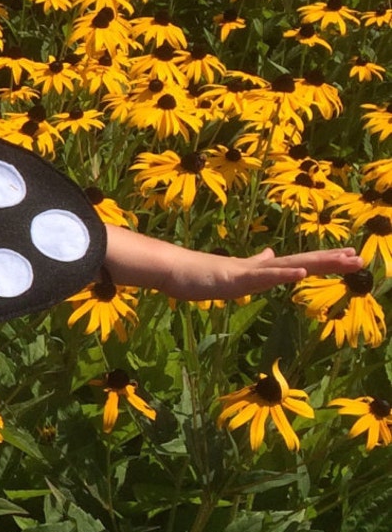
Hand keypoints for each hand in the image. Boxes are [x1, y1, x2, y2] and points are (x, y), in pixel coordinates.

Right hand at [104, 225, 363, 300]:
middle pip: (301, 262)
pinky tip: (301, 274)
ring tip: (343, 262)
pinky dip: (283, 275)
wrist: (171, 269)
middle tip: (360, 258)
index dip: (323, 260)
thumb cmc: (197, 273)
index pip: (297, 263)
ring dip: (317, 264)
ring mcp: (248, 272)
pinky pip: (263, 277)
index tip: (349, 256)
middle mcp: (259, 267)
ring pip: (289, 267)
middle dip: (331, 261)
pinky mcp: (235, 278)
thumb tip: (270, 254)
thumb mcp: (232, 272)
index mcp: (259, 269)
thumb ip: (253, 264)